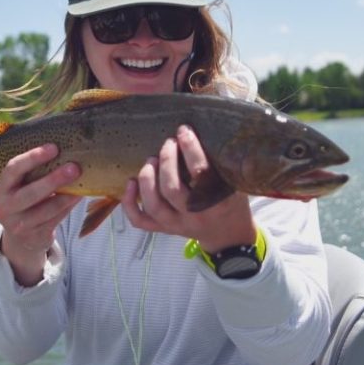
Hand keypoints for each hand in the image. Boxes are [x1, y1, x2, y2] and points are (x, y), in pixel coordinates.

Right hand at [0, 143, 78, 285]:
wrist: (21, 235)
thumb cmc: (26, 197)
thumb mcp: (21, 184)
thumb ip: (33, 169)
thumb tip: (64, 142)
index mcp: (0, 187)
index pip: (13, 169)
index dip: (32, 158)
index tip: (54, 147)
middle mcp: (5, 207)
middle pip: (29, 193)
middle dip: (53, 180)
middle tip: (74, 167)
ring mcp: (18, 225)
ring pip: (46, 209)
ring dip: (66, 196)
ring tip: (81, 182)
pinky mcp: (34, 236)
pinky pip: (55, 220)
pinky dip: (68, 206)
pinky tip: (78, 196)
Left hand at [123, 126, 256, 250]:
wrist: (228, 234)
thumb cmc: (230, 201)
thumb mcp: (233, 183)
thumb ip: (219, 164)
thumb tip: (199, 130)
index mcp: (217, 202)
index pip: (201, 174)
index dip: (191, 149)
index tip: (184, 131)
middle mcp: (195, 216)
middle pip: (172, 190)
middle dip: (167, 161)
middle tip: (168, 144)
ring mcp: (177, 225)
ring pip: (154, 205)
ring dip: (148, 179)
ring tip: (151, 160)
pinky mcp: (164, 229)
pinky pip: (140, 221)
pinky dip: (130, 203)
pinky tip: (131, 182)